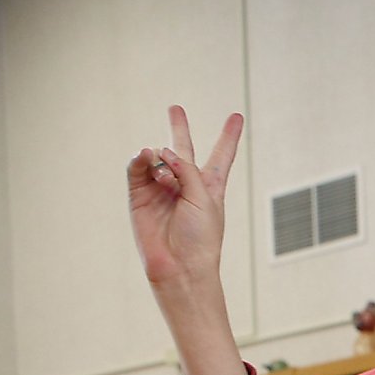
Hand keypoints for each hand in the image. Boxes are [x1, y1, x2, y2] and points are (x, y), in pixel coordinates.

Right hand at [128, 106, 242, 289]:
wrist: (179, 266)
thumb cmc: (201, 238)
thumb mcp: (205, 199)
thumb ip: (186, 170)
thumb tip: (158, 150)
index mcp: (210, 187)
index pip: (221, 156)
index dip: (229, 137)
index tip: (237, 116)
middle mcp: (185, 185)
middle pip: (182, 150)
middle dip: (179, 129)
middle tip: (175, 108)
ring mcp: (161, 189)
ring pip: (157, 159)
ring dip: (158, 156)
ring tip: (160, 162)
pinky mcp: (139, 196)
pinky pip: (137, 170)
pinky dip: (140, 160)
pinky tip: (145, 155)